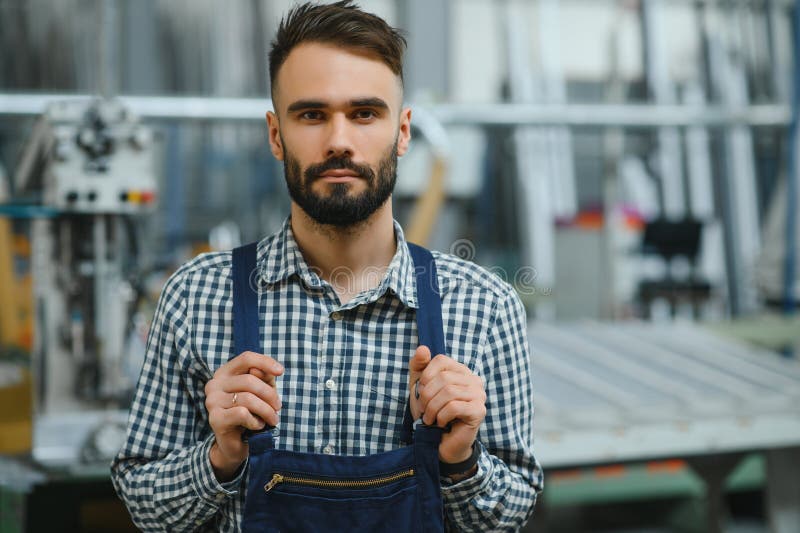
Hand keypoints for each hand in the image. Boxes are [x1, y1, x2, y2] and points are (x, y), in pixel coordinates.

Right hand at [204, 351, 283, 480]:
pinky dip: (256, 420)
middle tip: (278, 408)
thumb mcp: (261, 392)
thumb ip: (264, 378)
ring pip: (248, 398)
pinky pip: (242, 413)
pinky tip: (257, 425)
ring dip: (266, 410)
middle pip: (250, 380)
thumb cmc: (251, 413)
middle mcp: (214, 384)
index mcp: (225, 373)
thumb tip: (264, 371)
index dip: (265, 362)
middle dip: (269, 395)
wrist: (236, 444)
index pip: (246, 358)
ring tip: (272, 419)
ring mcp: (212, 401)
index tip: (281, 371)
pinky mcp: (215, 418)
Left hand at [408, 346, 485, 464]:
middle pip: (443, 377)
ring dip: (433, 408)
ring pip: (448, 392)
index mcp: (460, 370)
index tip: (421, 392)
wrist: (439, 443)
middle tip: (424, 410)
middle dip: (427, 396)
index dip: (426, 376)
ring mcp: (479, 395)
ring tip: (430, 418)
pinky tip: (441, 423)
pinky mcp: (479, 411)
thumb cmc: (431, 413)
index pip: (440, 360)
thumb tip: (423, 348)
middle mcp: (473, 379)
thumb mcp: (419, 388)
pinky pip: (454, 407)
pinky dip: (441, 416)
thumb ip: (419, 367)